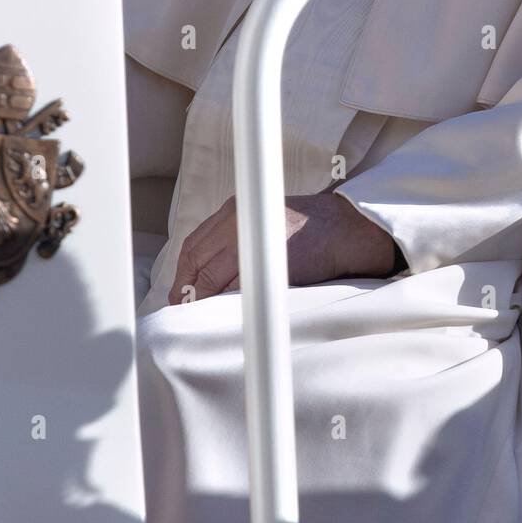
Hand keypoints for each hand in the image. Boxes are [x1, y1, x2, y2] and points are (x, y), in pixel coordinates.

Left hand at [168, 190, 396, 304]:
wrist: (341, 230)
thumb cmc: (306, 230)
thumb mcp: (263, 222)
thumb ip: (235, 239)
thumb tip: (208, 273)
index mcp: (234, 210)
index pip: (193, 243)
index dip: (182, 271)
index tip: (180, 290)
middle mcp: (236, 221)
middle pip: (195, 260)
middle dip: (186, 287)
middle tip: (184, 306)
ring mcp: (249, 241)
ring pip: (211, 276)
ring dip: (203, 297)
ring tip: (201, 312)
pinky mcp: (264, 262)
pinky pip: (234, 287)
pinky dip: (224, 300)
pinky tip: (224, 310)